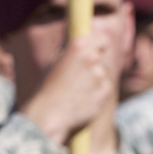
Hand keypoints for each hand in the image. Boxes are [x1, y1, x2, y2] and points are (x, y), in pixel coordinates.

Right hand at [21, 31, 123, 145]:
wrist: (48, 114)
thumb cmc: (47, 87)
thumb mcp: (54, 62)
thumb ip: (71, 51)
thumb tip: (82, 42)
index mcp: (78, 46)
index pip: (102, 39)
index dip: (98, 46)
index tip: (95, 50)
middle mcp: (91, 57)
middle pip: (102, 56)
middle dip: (94, 63)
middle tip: (82, 74)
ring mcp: (99, 75)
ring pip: (102, 73)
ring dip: (94, 79)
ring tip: (77, 90)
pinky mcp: (104, 91)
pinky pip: (105, 88)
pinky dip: (97, 92)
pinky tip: (82, 98)